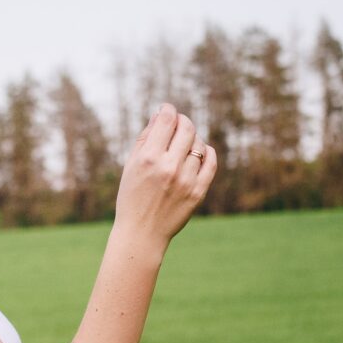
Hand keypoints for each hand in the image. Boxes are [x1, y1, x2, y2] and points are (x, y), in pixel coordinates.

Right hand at [114, 103, 216, 252]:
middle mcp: (169, 167)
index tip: (168, 110)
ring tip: (184, 144)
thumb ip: (145, 138)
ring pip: (199, 144)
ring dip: (193, 138)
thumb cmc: (132, 197)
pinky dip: (208, 152)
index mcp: (149, 158)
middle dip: (183, 121)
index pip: (166, 120)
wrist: (141, 233)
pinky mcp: (198, 192)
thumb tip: (161, 113)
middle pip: (186, 128)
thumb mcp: (131, 165)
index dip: (169, 110)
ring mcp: (186, 180)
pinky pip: (211, 162)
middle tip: (178, 123)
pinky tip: (200, 152)